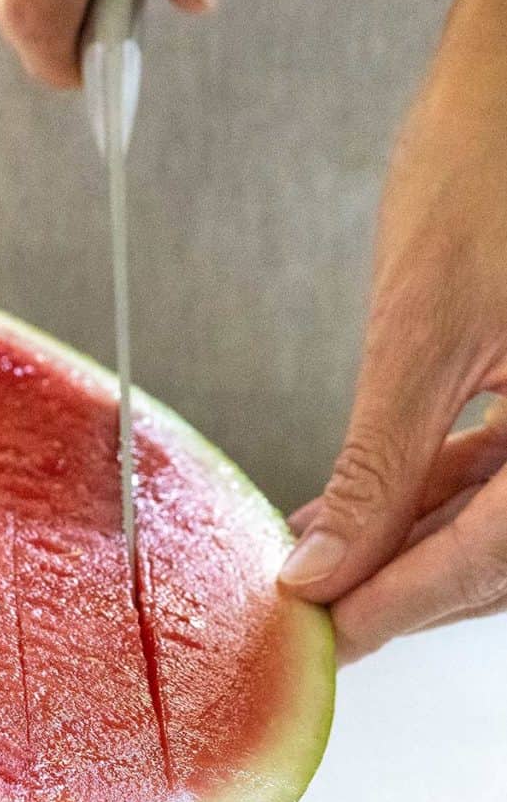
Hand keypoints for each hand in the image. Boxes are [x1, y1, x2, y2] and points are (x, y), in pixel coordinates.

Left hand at [280, 0, 506, 662]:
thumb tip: (323, 563)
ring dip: (409, 541)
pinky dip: (432, 488)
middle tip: (312, 608)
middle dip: (404, 583)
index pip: (493, 555)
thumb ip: (380, 460)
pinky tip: (361, 501)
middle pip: (504, 552)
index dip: (402, 604)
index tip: (324, 641)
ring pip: (501, 516)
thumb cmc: (490, 160)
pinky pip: (504, 464)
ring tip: (318, 556)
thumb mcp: (422, 323)